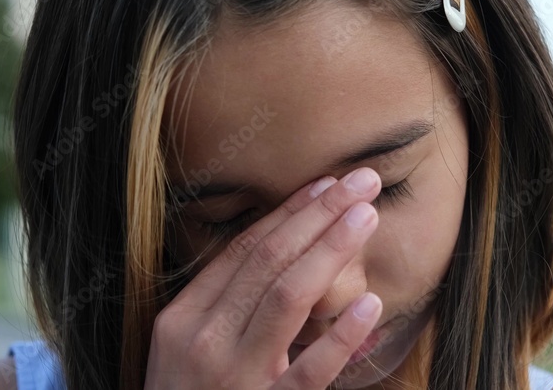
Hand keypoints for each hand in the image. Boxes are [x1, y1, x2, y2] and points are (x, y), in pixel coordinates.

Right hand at [144, 168, 382, 389]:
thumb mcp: (185, 350)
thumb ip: (222, 305)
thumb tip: (280, 249)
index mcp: (183, 319)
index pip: (243, 252)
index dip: (289, 213)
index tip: (326, 185)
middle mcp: (205, 341)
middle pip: (269, 261)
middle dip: (318, 215)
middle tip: (359, 181)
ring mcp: (235, 379)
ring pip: (287, 298)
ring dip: (330, 251)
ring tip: (366, 217)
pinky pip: (310, 372)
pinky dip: (340, 337)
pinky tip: (369, 306)